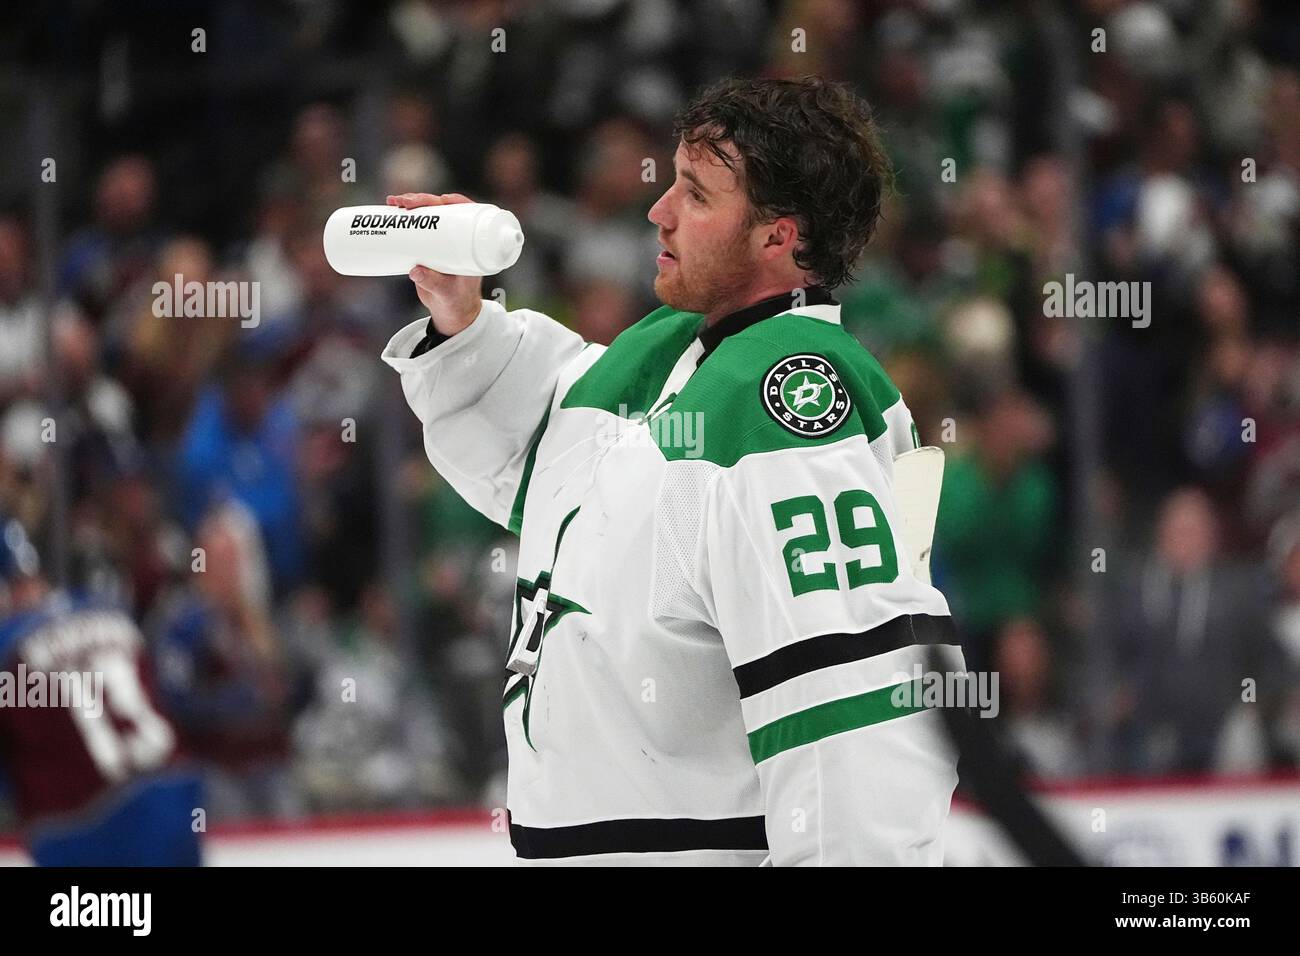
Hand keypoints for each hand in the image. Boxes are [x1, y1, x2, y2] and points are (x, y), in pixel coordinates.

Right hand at [386, 192, 483, 335]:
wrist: (451, 312)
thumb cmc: (457, 302)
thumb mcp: (446, 293)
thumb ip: (432, 283)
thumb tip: (414, 270)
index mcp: (471, 244)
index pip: (467, 214)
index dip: (456, 202)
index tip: (442, 200)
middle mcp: (457, 237)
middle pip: (443, 209)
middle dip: (424, 200)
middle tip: (405, 202)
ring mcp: (441, 239)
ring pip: (428, 214)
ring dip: (411, 204)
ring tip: (393, 202)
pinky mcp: (427, 244)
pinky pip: (417, 225)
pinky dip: (404, 215)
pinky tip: (391, 208)